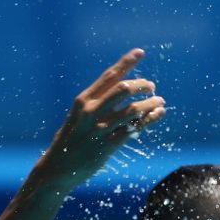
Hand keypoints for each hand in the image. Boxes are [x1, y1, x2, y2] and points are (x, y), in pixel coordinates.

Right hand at [32, 49, 165, 189]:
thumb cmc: (70, 140)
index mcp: (83, 101)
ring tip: (160, 101)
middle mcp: (91, 111)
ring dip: (150, 103)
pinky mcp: (109, 145)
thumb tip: (119, 91)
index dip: (126, 63)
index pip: (109, 76)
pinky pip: (134, 128)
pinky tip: (159, 114)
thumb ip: (96, 104)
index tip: (140, 52)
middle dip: (142, 85)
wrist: (58, 167)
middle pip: (123, 89)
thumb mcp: (78, 116)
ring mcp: (100, 128)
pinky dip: (149, 119)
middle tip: (152, 86)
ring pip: (132, 110)